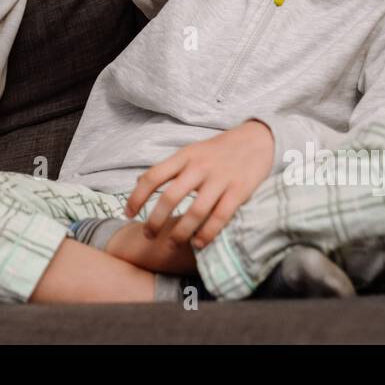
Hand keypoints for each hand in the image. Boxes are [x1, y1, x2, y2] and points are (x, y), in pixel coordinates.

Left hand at [124, 120, 274, 250]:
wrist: (256, 140)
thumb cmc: (218, 150)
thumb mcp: (191, 151)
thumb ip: (169, 167)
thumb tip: (140, 182)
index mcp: (184, 156)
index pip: (153, 176)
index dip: (137, 197)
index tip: (127, 213)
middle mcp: (199, 167)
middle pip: (170, 197)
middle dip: (155, 220)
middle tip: (148, 235)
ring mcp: (219, 179)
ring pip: (195, 211)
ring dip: (180, 232)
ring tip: (170, 244)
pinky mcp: (239, 190)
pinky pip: (220, 216)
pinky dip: (207, 233)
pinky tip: (198, 243)